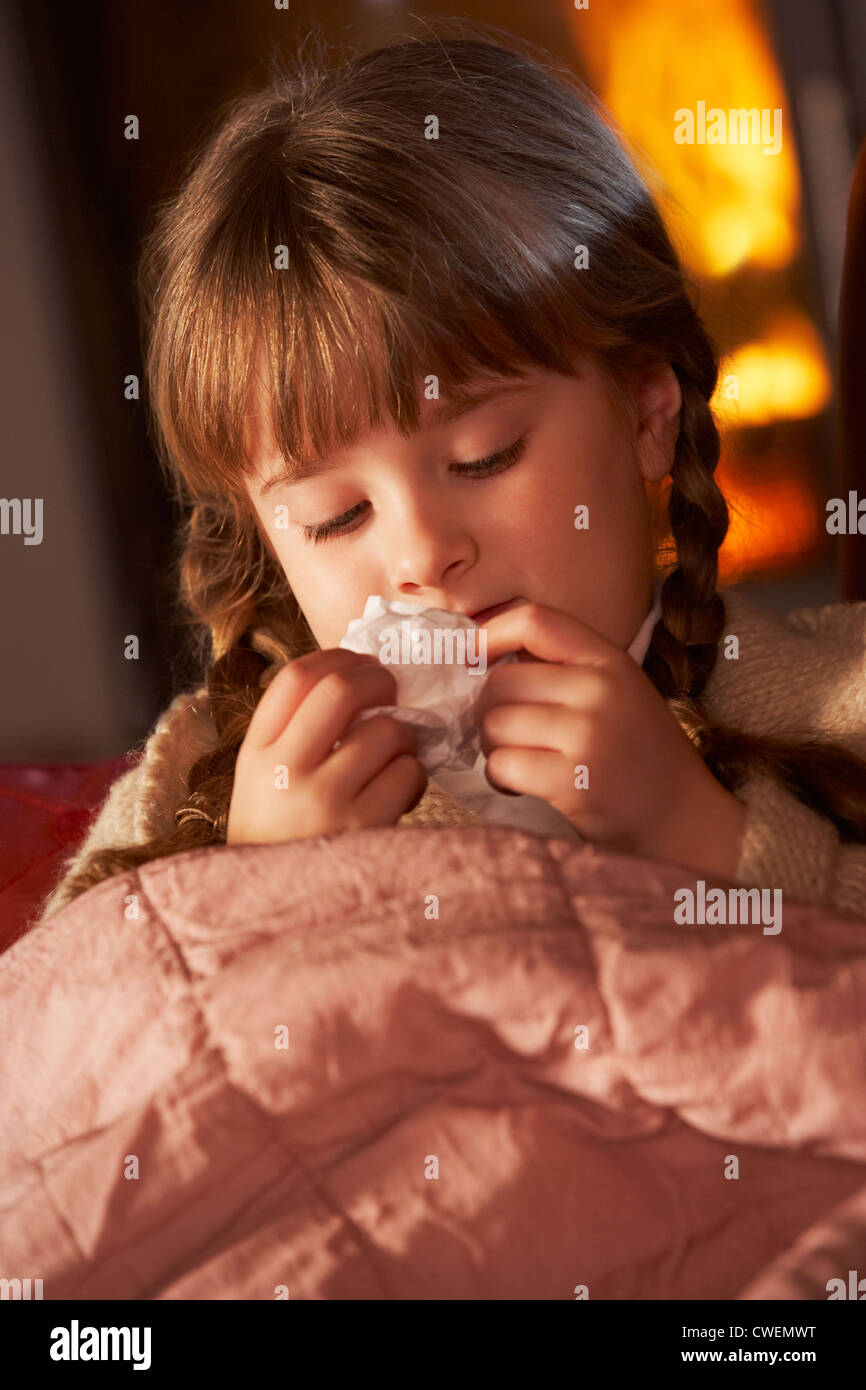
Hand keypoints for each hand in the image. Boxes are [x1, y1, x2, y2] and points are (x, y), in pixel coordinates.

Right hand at [226, 648, 426, 844]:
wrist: (274, 912)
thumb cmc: (283, 836)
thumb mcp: (265, 781)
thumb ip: (297, 733)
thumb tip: (361, 678)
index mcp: (256, 753)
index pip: (295, 677)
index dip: (337, 656)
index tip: (360, 663)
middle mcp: (284, 771)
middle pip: (340, 689)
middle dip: (379, 679)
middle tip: (394, 689)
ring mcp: (323, 800)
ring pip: (386, 732)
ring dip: (404, 735)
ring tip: (396, 755)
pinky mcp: (363, 829)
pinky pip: (408, 775)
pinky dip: (415, 775)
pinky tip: (401, 792)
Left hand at [475, 602, 745, 876]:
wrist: (681, 818)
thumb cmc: (637, 754)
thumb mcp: (616, 692)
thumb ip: (564, 668)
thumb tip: (480, 654)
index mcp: (608, 660)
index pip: (534, 620)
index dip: (490, 633)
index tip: (471, 657)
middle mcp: (599, 690)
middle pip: (501, 682)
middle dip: (488, 711)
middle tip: (503, 734)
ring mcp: (587, 736)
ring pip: (494, 725)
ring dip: (493, 747)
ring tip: (518, 761)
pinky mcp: (571, 782)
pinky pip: (502, 766)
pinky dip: (502, 778)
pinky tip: (523, 785)